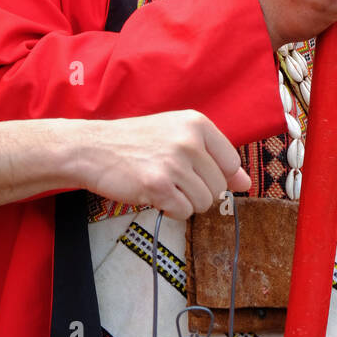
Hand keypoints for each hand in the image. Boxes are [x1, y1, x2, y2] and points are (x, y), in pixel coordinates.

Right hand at [70, 110, 250, 218]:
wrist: (91, 149)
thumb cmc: (136, 143)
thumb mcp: (177, 137)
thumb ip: (214, 157)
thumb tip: (245, 183)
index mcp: (197, 123)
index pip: (231, 162)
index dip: (216, 175)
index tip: (195, 173)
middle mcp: (189, 140)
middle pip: (219, 186)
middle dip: (199, 191)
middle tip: (173, 181)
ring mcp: (174, 163)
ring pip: (204, 202)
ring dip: (185, 203)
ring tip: (163, 187)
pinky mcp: (158, 186)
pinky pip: (184, 212)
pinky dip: (171, 211)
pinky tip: (154, 196)